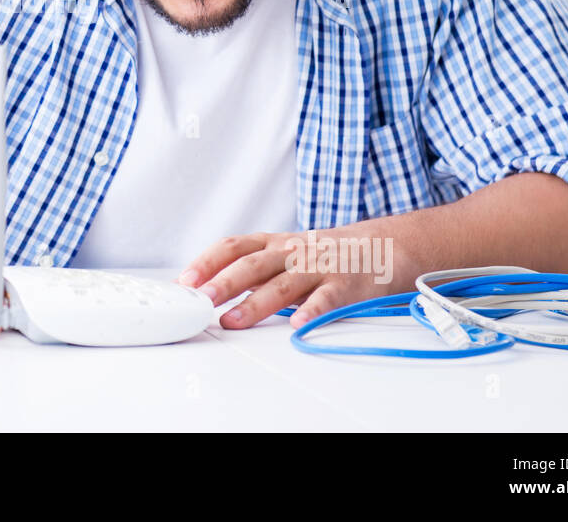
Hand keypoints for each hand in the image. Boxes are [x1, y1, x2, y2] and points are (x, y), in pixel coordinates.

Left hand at [177, 228, 411, 328]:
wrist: (382, 246)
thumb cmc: (324, 255)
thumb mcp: (285, 254)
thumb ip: (252, 271)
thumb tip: (207, 289)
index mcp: (274, 243)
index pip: (234, 246)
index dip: (208, 260)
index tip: (185, 279)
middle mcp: (292, 252)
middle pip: (253, 264)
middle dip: (223, 282)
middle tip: (201, 300)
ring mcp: (318, 267)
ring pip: (283, 283)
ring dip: (255, 303)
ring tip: (233, 320)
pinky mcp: (345, 285)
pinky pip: (327, 299)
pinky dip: (312, 310)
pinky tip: (297, 325)